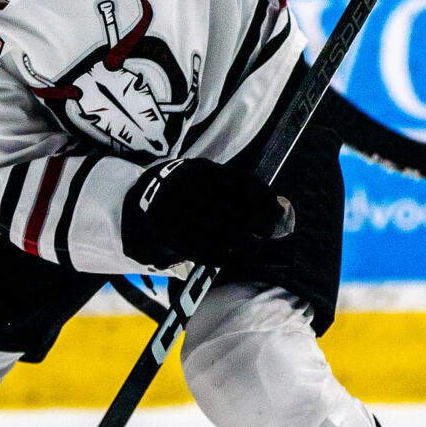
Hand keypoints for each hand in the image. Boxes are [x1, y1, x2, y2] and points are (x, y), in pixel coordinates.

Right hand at [120, 156, 294, 270]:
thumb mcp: (209, 174)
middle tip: (268, 231)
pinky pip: (204, 249)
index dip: (265, 199)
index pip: (243, 184)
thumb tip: (277, 206)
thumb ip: (239, 185)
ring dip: (245, 243)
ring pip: (223, 233)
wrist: (148, 195)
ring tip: (254, 247)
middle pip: (236, 211)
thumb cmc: (191, 186)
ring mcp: (182, 212)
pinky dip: (222, 255)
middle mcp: (193, 190)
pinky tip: (230, 256)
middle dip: (259, 224)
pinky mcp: (173, 233)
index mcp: (204, 170)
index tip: (276, 210)